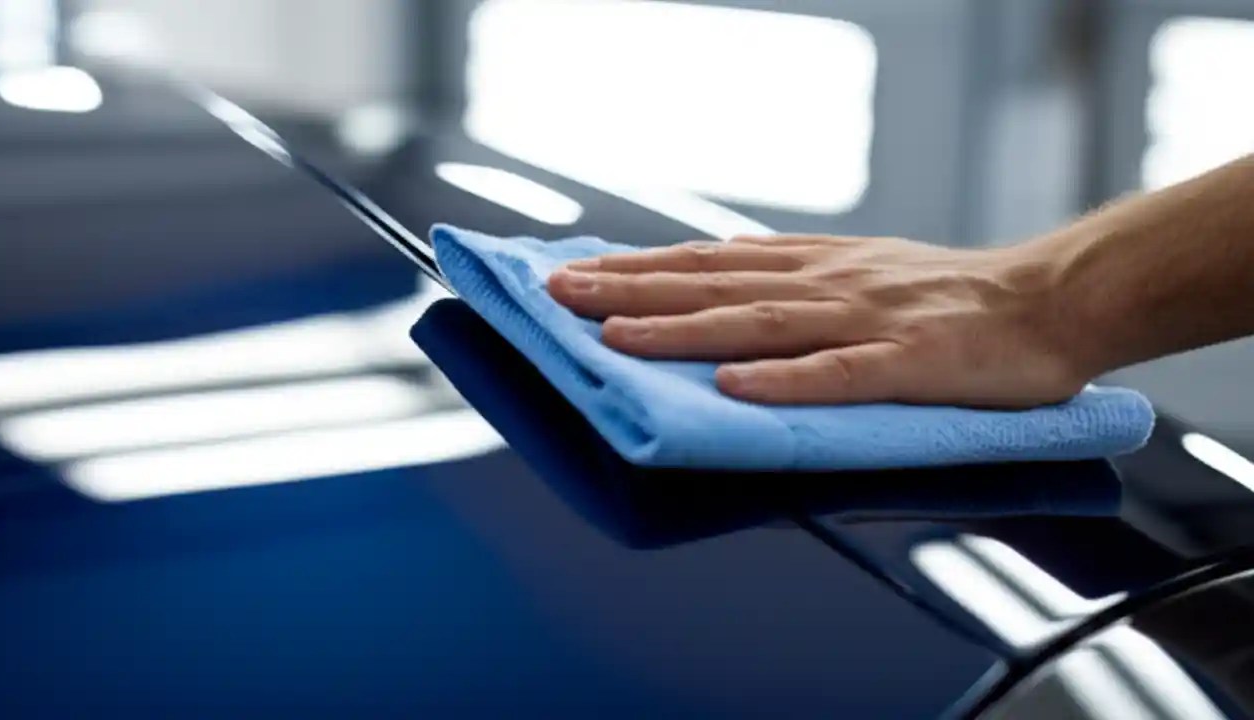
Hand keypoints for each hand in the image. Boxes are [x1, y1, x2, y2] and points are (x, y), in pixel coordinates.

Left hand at [547, 234, 1086, 406]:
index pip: (708, 261)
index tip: (577, 271)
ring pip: (759, 323)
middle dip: (632, 291)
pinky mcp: (911, 362)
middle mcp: (827, 282)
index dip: (638, 266)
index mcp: (814, 264)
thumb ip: (794, 278)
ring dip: (684, 330)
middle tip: (562, 295)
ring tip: (618, 340)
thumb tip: (720, 281)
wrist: (1047, 299)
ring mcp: (866, 320)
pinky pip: (841, 374)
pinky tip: (737, 389)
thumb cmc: (951, 298)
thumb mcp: (860, 271)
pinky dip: (786, 381)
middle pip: (713, 285)